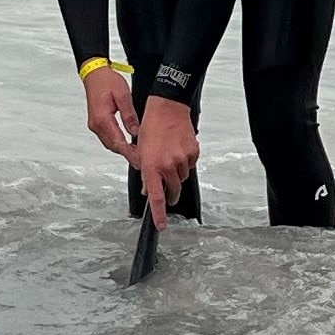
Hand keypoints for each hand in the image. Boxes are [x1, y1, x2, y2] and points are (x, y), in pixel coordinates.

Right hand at [81, 66, 137, 160]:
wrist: (94, 73)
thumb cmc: (106, 80)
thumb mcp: (123, 96)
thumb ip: (129, 115)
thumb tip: (135, 131)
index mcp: (102, 119)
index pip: (118, 142)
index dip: (129, 153)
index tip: (139, 159)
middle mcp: (96, 125)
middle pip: (113, 146)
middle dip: (127, 154)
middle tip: (142, 159)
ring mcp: (94, 125)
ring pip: (109, 144)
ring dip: (122, 149)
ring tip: (137, 152)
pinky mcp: (96, 123)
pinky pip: (107, 138)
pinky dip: (117, 142)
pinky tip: (126, 143)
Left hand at [133, 95, 198, 225]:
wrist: (167, 109)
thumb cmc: (151, 127)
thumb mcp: (142, 151)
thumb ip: (145, 173)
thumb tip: (147, 189)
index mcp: (152, 166)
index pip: (156, 197)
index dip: (159, 214)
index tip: (161, 225)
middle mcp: (167, 165)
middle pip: (173, 190)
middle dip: (170, 193)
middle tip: (168, 190)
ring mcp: (182, 159)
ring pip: (182, 178)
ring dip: (176, 174)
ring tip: (170, 157)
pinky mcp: (193, 152)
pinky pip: (190, 166)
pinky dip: (185, 163)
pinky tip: (178, 151)